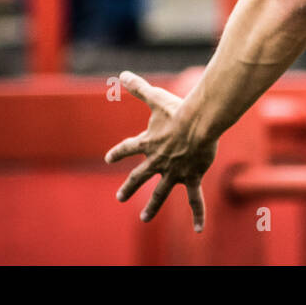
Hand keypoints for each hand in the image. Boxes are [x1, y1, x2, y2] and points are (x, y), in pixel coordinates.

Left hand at [105, 71, 216, 229]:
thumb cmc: (177, 109)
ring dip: (152, 206)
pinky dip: (197, 215)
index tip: (108, 159)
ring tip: (144, 217)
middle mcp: (157, 161)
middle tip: (120, 197)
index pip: (128, 148)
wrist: (197, 123)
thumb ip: (138, 87)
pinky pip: (195, 200)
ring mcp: (173, 172)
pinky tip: (197, 230)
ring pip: (160, 193)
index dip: (117, 153)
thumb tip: (122, 74)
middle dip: (129, 187)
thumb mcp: (155, 98)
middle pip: (139, 176)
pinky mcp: (190, 178)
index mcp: (148, 142)